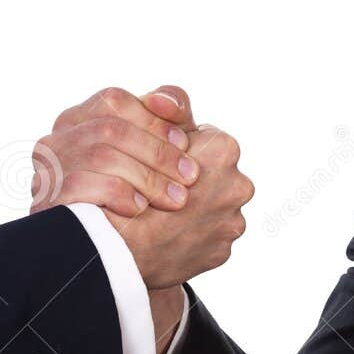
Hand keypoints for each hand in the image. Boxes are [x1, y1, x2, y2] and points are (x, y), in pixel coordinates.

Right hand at [30, 86, 200, 217]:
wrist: (106, 257)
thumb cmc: (136, 194)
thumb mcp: (155, 152)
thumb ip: (167, 118)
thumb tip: (164, 101)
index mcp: (78, 121)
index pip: (114, 101)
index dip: (153, 120)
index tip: (186, 143)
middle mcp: (55, 141)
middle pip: (110, 128)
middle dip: (157, 151)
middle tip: (191, 176)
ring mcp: (45, 171)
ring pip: (99, 154)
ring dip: (146, 176)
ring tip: (177, 198)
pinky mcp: (45, 203)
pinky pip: (81, 185)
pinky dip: (117, 193)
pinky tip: (141, 208)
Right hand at [105, 125, 253, 288]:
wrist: (113, 251)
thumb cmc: (125, 184)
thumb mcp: (142, 132)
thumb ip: (166, 114)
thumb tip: (164, 101)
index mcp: (223, 150)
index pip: (204, 140)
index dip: (176, 150)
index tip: (157, 165)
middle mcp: (239, 186)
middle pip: (212, 174)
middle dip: (192, 180)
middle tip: (159, 190)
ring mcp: (233, 222)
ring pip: (212, 206)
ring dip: (194, 209)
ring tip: (159, 216)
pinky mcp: (222, 251)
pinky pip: (207, 236)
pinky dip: (190, 236)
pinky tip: (165, 237)